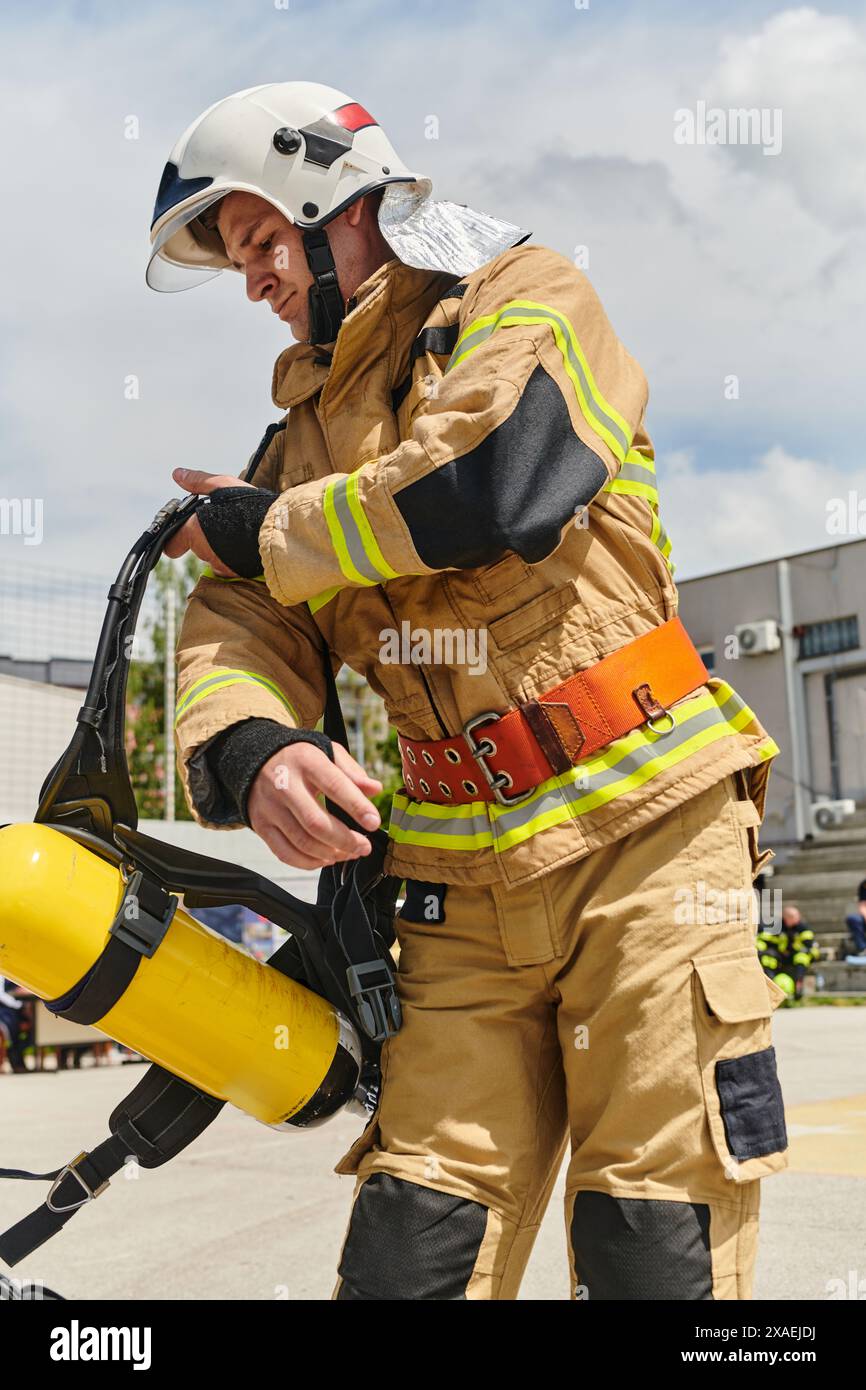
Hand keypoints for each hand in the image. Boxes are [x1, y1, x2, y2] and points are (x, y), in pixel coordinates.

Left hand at [164, 468, 254, 572]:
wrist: (280, 529)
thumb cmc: (249, 505)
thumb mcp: (222, 485)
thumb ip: (198, 482)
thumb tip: (177, 474)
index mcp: (195, 531)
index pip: (172, 544)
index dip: (175, 540)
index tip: (180, 537)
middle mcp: (205, 552)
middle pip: (198, 548)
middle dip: (206, 537)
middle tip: (223, 522)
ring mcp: (221, 566)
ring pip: (215, 558)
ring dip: (222, 548)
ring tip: (239, 532)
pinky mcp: (238, 575)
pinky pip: (230, 566)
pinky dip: (235, 557)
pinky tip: (247, 544)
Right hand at [247, 741, 383, 869]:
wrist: (254, 758)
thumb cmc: (300, 758)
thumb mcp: (327, 751)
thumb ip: (352, 771)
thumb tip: (375, 790)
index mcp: (306, 762)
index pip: (334, 786)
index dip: (357, 807)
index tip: (374, 823)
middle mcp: (284, 785)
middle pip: (316, 823)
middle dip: (345, 840)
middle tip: (364, 847)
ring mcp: (269, 807)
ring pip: (302, 842)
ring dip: (330, 854)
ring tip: (349, 853)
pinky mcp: (260, 825)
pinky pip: (284, 853)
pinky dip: (308, 863)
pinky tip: (326, 859)